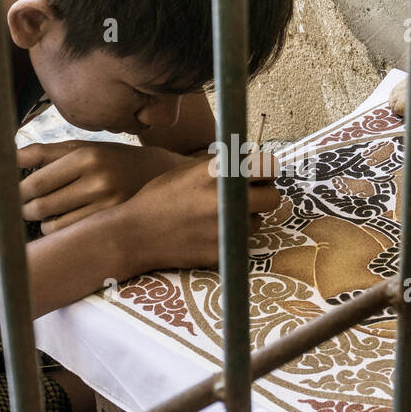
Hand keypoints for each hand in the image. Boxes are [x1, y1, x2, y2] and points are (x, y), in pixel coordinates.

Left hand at [17, 141, 188, 232]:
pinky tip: (67, 221)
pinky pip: (70, 235)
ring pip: (53, 227)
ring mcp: (107, 206)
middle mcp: (98, 181)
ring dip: (44, 223)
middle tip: (28, 206)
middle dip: (27, 209)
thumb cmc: (111, 160)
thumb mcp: (82, 148)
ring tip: (51, 213)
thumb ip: (44, 153)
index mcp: (86, 157)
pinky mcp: (113, 224)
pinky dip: (61, 231)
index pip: (36, 184)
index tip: (14, 194)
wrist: (157, 175)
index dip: (17, 193)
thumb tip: (8, 155)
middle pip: (41, 207)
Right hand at [121, 151, 282, 271]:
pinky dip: (232, 238)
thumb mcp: (189, 170)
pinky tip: (210, 233)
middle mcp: (226, 200)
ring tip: (219, 216)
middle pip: (273, 198)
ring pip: (259, 222)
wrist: (137, 234)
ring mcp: (226, 229)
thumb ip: (222, 165)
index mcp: (218, 173)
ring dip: (247, 219)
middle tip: (248, 197)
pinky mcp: (223, 252)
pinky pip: (241, 243)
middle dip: (264, 196)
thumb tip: (253, 159)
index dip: (266, 170)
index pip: (268, 166)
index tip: (261, 174)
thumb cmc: (161, 197)